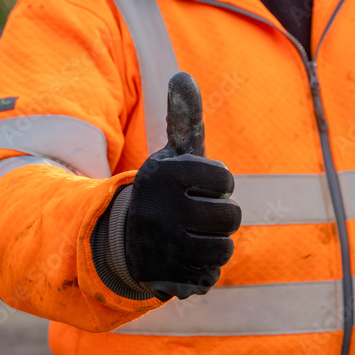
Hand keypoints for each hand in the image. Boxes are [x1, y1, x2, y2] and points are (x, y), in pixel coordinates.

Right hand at [124, 72, 241, 300]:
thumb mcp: (173, 156)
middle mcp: (159, 210)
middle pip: (231, 217)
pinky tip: (186, 260)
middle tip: (199, 214)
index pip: (225, 180)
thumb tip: (183, 75)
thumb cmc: (164, 191)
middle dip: (221, 217)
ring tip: (195, 236)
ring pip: (224, 249)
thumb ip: (184, 119)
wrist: (123, 239)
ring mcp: (161, 247)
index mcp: (164, 174)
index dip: (219, 184)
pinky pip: (209, 278)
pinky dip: (203, 270)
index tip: (199, 185)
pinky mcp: (163, 278)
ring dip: (216, 244)